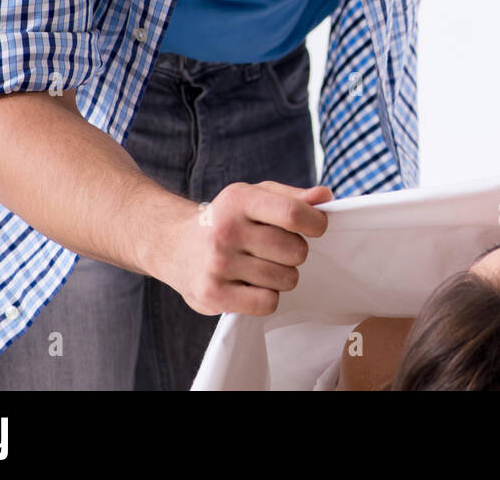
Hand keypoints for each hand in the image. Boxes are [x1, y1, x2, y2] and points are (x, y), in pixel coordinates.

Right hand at [157, 181, 332, 315]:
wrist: (174, 245)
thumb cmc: (227, 219)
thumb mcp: (255, 197)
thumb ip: (292, 197)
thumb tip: (325, 196)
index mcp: (239, 200)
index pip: (294, 214)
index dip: (316, 223)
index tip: (315, 228)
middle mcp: (226, 230)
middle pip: (295, 251)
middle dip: (296, 252)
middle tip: (278, 250)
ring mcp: (218, 263)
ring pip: (285, 279)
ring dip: (283, 276)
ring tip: (262, 266)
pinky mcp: (213, 293)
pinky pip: (267, 303)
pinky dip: (268, 297)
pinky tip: (252, 285)